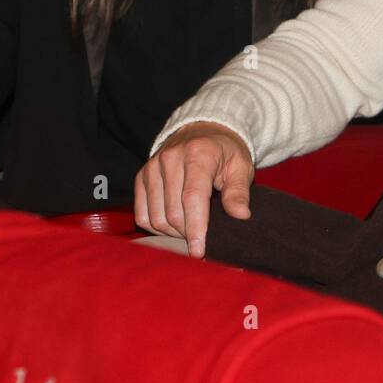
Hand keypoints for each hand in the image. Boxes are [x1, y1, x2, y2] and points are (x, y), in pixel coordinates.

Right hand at [133, 121, 253, 256]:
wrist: (202, 130)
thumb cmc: (225, 152)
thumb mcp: (240, 166)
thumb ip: (239, 191)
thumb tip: (241, 215)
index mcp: (198, 154)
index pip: (192, 197)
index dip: (196, 228)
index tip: (199, 251)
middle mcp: (171, 158)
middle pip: (173, 212)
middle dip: (187, 233)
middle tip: (202, 240)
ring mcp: (153, 166)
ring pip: (155, 216)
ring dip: (172, 232)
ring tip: (190, 231)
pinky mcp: (142, 176)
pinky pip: (142, 213)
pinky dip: (156, 227)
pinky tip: (173, 226)